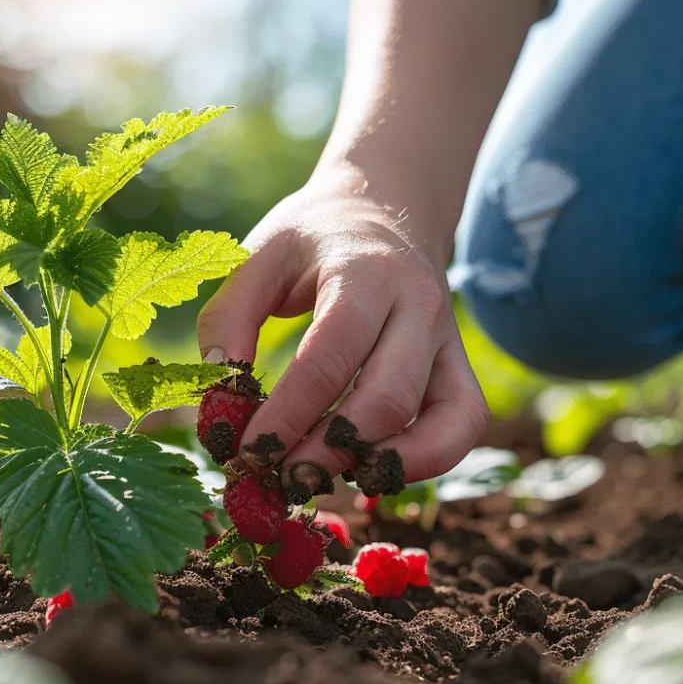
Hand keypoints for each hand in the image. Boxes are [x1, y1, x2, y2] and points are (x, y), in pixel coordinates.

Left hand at [196, 178, 489, 496]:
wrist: (383, 204)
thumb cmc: (310, 238)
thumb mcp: (257, 256)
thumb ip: (227, 320)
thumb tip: (220, 400)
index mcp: (363, 273)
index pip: (328, 359)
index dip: (285, 417)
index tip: (243, 453)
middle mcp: (419, 305)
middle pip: (387, 399)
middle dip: (327, 452)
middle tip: (276, 477)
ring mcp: (449, 337)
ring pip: (441, 421)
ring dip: (375, 465)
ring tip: (317, 479)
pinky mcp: (461, 364)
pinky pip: (462, 425)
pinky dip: (422, 461)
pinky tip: (364, 471)